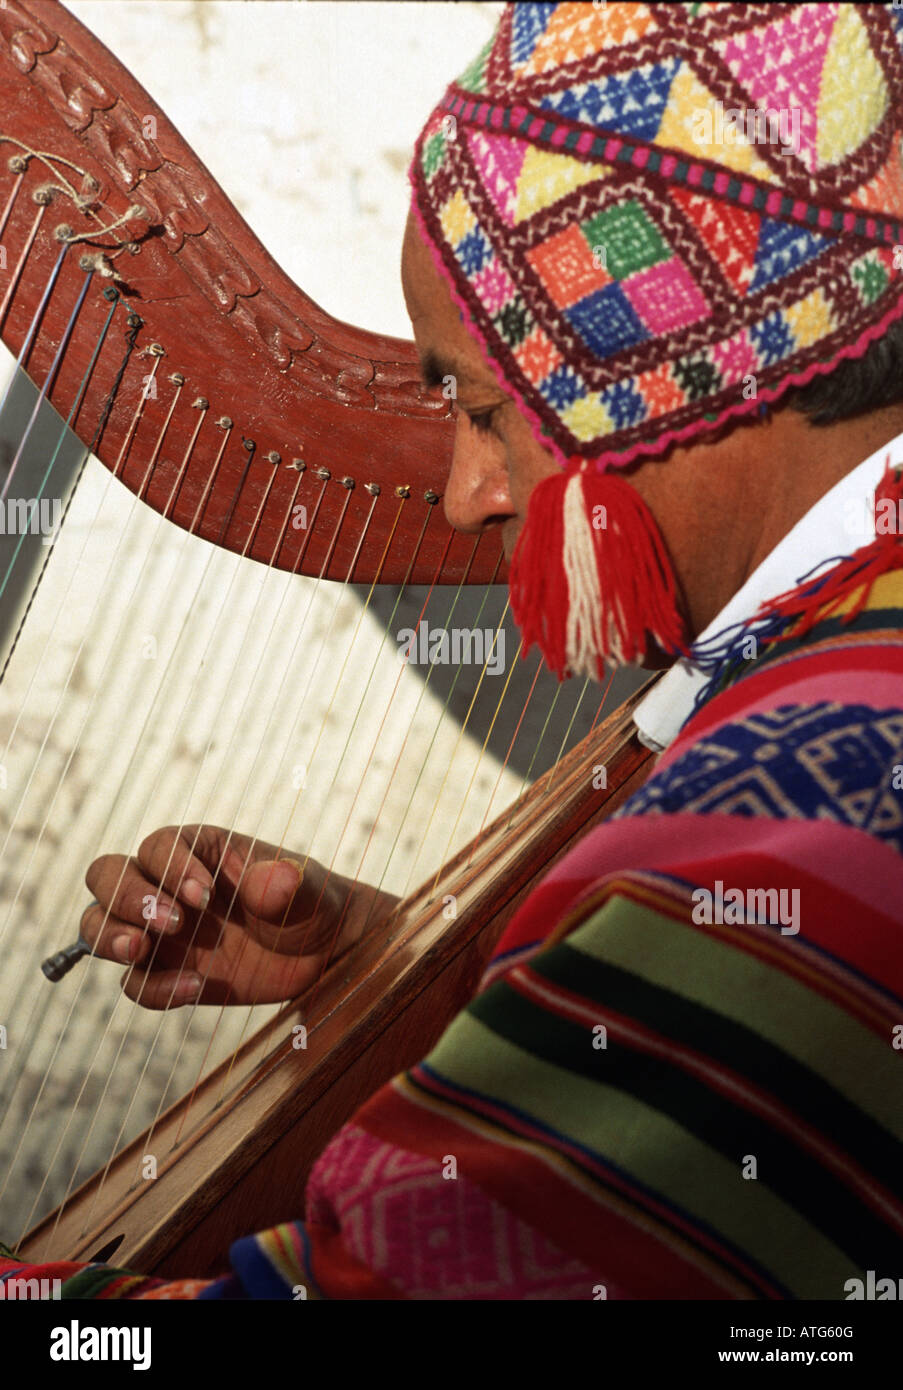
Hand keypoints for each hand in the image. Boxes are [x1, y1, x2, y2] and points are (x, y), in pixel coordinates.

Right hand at [80, 824, 391, 1008]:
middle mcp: (167, 885)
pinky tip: (195, 988)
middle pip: (107, 875)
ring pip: (99, 924)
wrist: (323, 952)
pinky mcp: (167, 972)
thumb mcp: (306, 889)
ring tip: (140, 950)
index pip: (157, 846)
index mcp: (197, 850)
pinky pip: (135, 982)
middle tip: (172, 924)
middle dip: (126, 898)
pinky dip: (154, 989)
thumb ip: (288, 882)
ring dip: (109, 936)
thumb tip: (273, 879)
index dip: (170, 868)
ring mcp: (160, 931)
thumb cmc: (310, 903)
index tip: (205, 896)